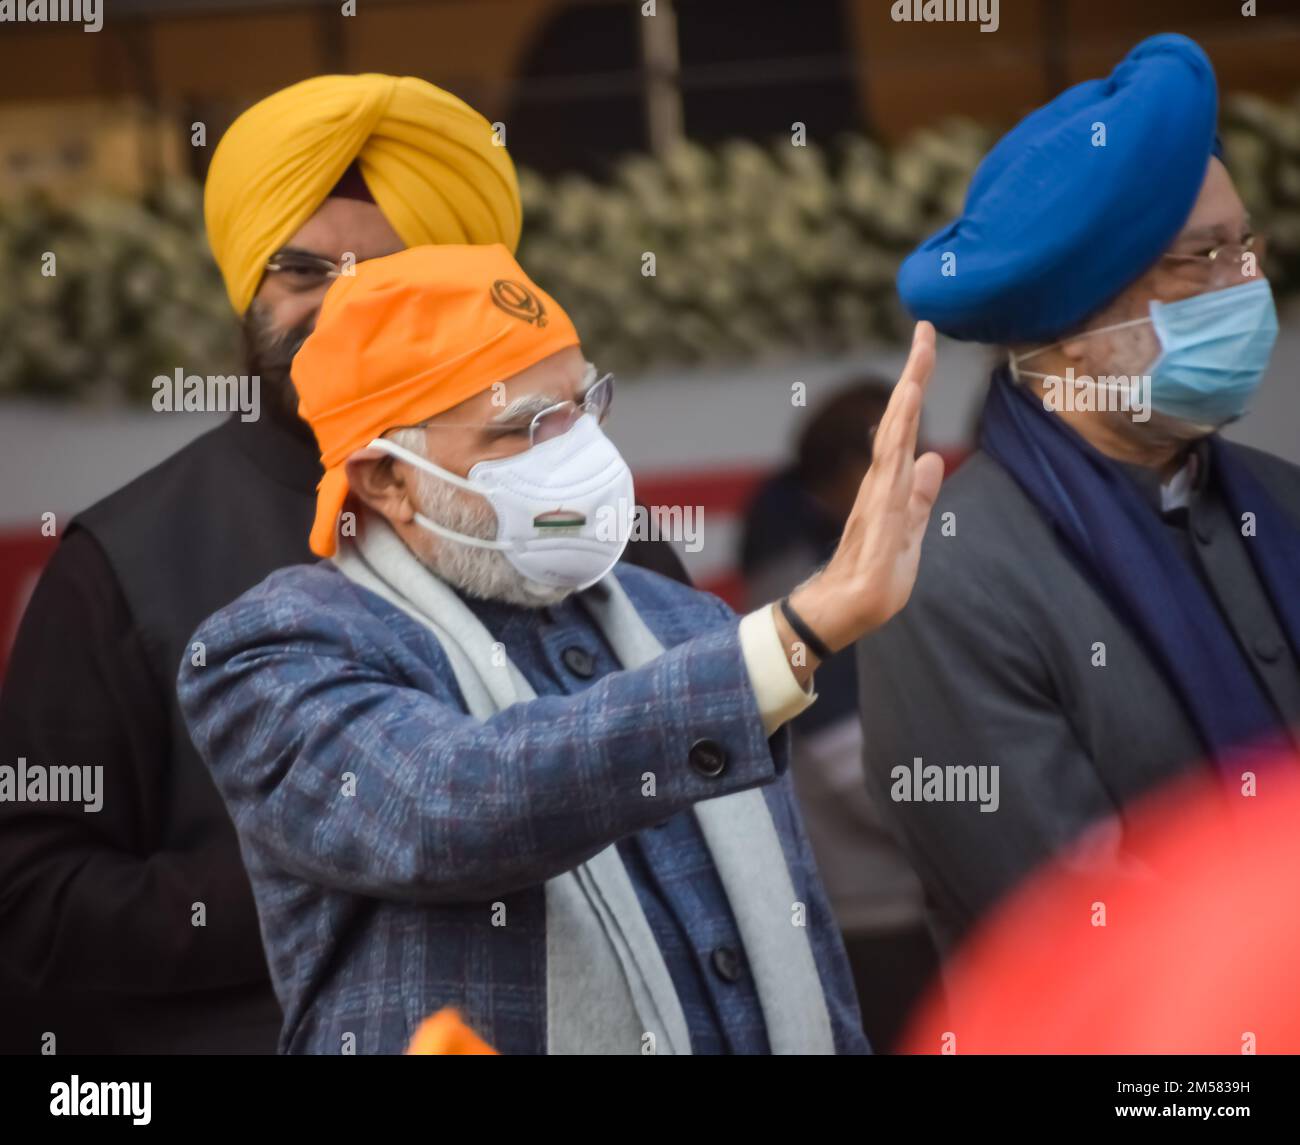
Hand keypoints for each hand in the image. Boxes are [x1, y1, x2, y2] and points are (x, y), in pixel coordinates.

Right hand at [776, 322, 944, 673]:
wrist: (843, 614)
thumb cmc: (874, 580)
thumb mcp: (910, 533)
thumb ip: (920, 498)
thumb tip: (933, 458)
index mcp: (889, 485)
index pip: (906, 427)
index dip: (917, 388)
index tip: (927, 348)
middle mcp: (879, 483)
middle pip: (899, 420)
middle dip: (914, 376)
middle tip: (925, 331)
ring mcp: (876, 499)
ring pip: (893, 438)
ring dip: (906, 398)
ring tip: (919, 360)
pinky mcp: (876, 520)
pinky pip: (890, 472)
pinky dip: (897, 441)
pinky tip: (907, 417)